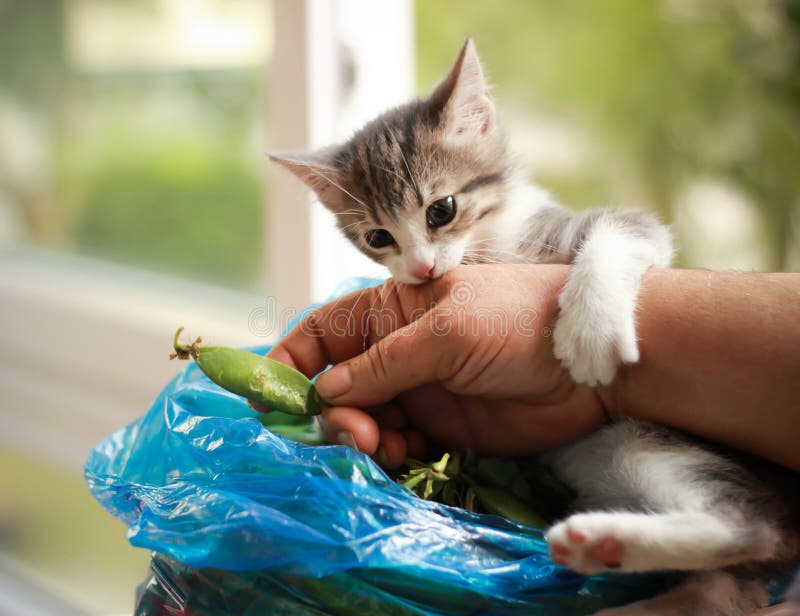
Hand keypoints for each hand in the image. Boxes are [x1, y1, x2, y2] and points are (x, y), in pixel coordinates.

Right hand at [266, 264, 605, 466]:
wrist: (586, 362)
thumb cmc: (517, 321)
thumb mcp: (446, 332)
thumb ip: (384, 364)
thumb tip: (324, 393)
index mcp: (388, 313)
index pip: (320, 335)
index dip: (290, 362)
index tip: (269, 396)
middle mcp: (394, 352)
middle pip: (335, 387)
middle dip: (332, 413)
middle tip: (356, 435)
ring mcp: (416, 391)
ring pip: (360, 421)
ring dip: (358, 438)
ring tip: (383, 447)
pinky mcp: (438, 428)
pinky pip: (394, 446)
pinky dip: (387, 455)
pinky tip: (404, 455)